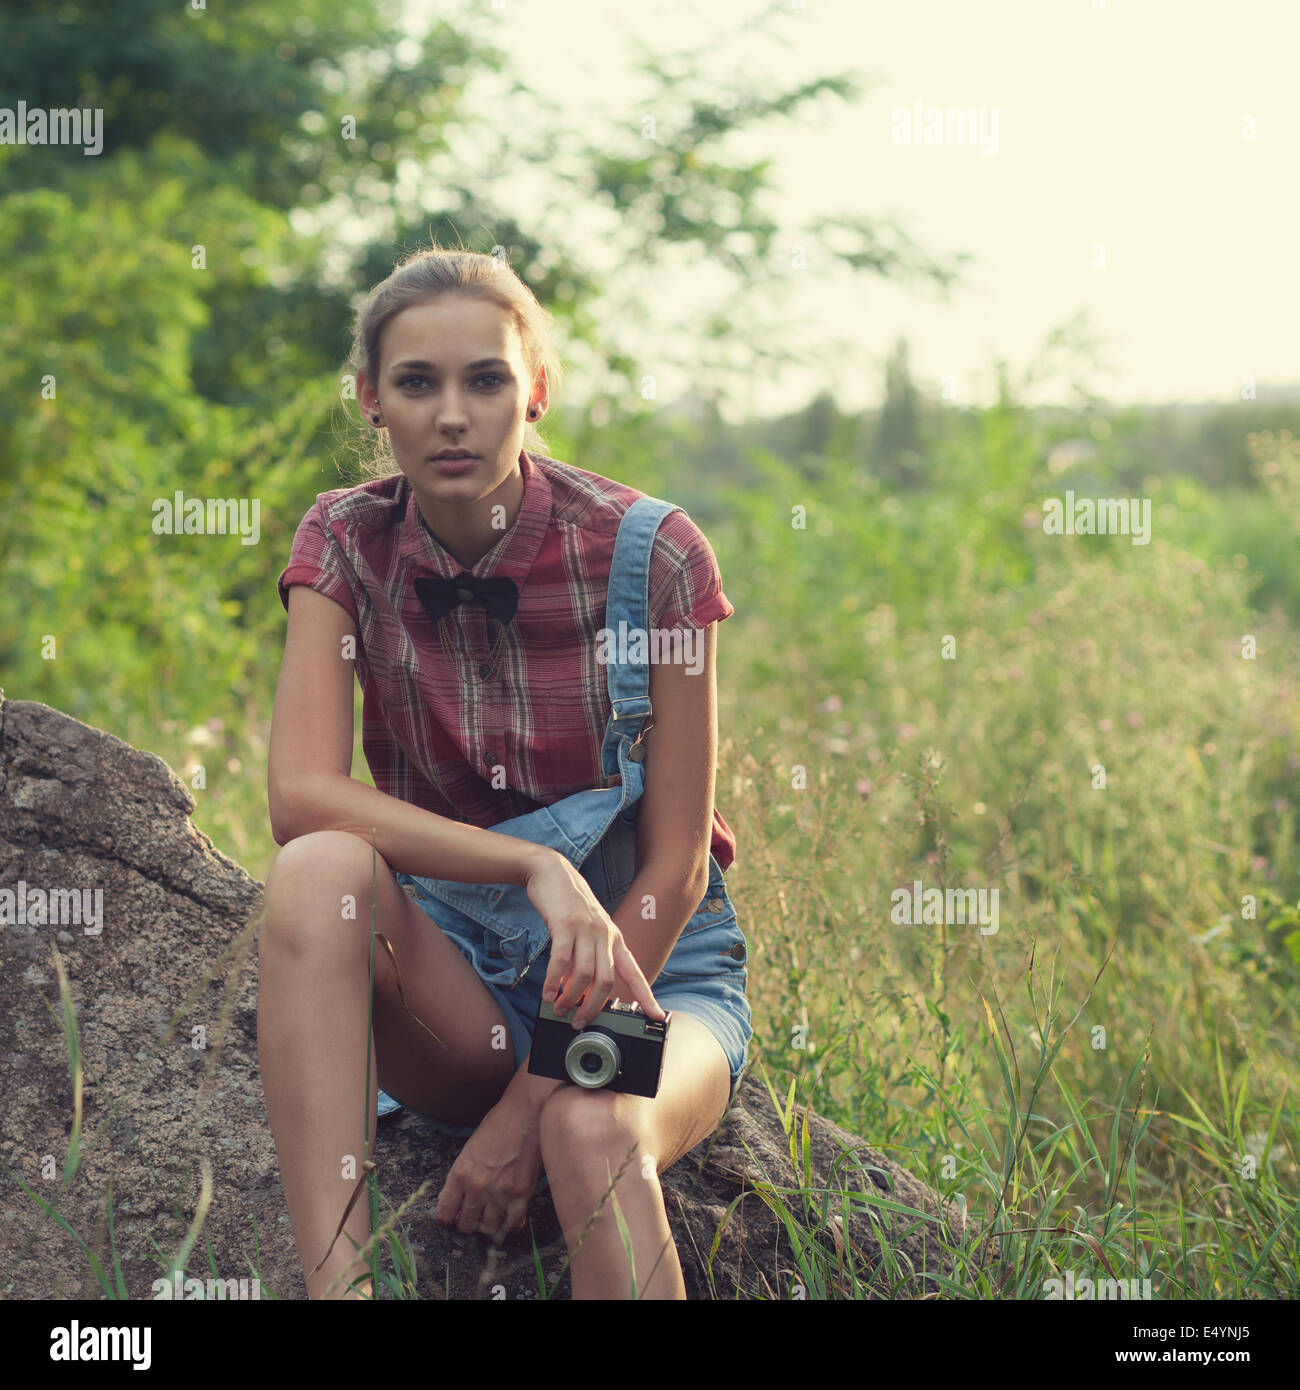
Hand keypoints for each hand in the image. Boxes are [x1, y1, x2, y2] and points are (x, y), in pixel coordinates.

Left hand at [434, 1098, 544, 1243]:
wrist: (526, 1112)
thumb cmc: (498, 1124)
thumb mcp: (470, 1150)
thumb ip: (463, 1176)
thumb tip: (458, 1200)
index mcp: (460, 1173)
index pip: (444, 1213)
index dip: (448, 1218)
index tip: (453, 1217)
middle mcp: (477, 1186)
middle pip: (466, 1225)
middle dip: (469, 1222)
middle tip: (475, 1216)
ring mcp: (500, 1193)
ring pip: (488, 1230)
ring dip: (490, 1225)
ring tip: (494, 1215)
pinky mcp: (521, 1194)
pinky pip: (513, 1225)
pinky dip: (510, 1223)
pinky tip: (510, 1213)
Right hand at [522, 852, 664, 1028]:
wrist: (552, 872)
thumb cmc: (570, 905)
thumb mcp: (588, 930)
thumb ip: (588, 957)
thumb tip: (579, 991)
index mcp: (615, 938)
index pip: (635, 972)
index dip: (647, 997)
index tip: (656, 1017)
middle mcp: (605, 934)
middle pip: (607, 981)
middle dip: (593, 1007)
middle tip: (578, 1022)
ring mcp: (586, 928)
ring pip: (585, 975)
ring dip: (571, 998)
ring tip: (558, 1008)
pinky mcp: (565, 924)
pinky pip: (561, 961)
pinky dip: (554, 982)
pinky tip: (548, 993)